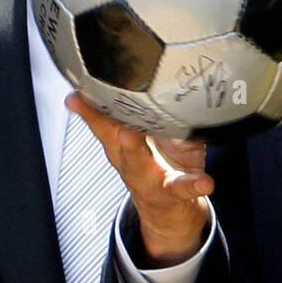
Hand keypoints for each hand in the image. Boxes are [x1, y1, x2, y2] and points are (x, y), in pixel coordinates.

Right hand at [67, 93, 212, 265]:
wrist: (167, 207)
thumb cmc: (154, 161)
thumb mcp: (137, 136)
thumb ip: (129, 111)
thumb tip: (113, 75)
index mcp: (119, 143)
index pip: (100, 121)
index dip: (86, 109)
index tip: (76, 97)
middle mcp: (129, 160)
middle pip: (115, 142)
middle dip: (110, 128)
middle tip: (109, 115)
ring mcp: (149, 177)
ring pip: (139, 165)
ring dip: (135, 152)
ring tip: (132, 138)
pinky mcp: (173, 191)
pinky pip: (183, 188)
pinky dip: (194, 185)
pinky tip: (205, 182)